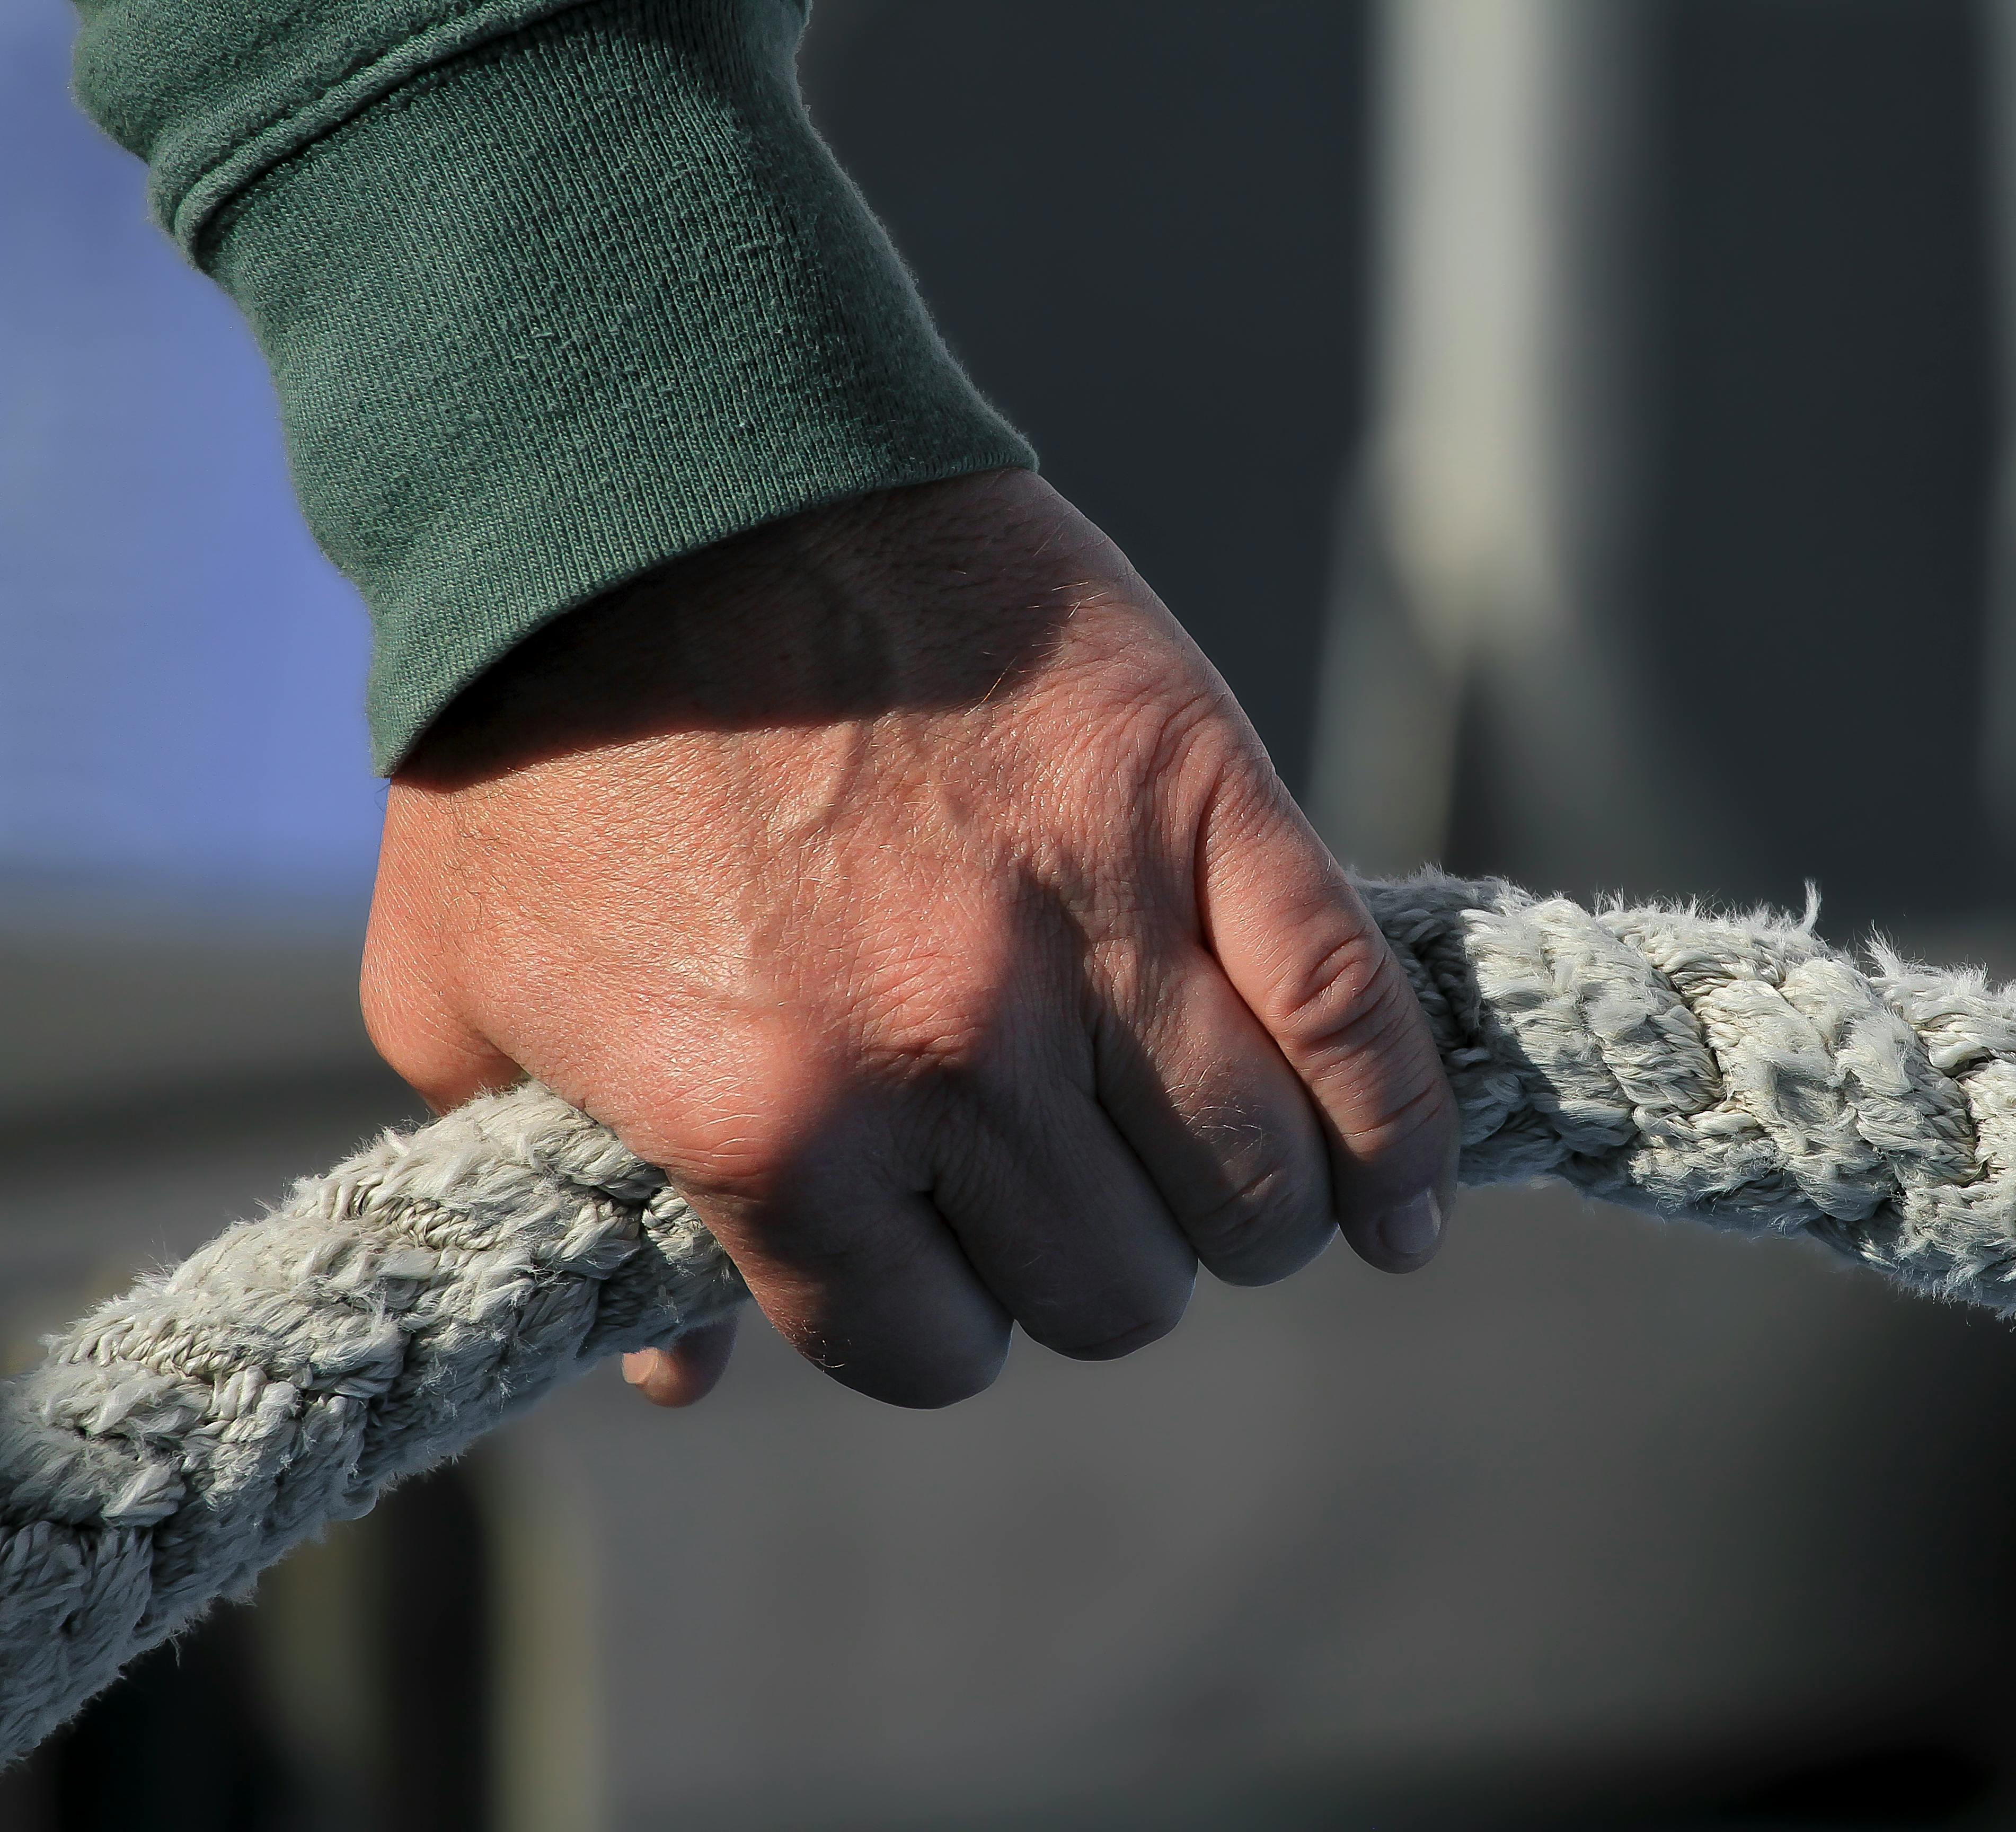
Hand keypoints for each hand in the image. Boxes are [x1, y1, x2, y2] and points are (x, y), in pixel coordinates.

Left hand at [362, 471, 1458, 1407]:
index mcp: (771, 1122)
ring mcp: (1093, 929)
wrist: (648, 474)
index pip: (932, 1345)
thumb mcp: (471, 997)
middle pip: (1112, 1286)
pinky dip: (1398, 1135)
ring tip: (1222, 1175)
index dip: (939, 1320)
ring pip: (1250, 1185)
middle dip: (1091, 1266)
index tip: (940, 1263)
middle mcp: (947, 1054)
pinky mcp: (1200, 807)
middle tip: (1066, 1194)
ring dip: (1244, 1215)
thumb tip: (693, 1373)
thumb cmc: (545, 738)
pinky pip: (1349, 1019)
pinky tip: (1400, 1202)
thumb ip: (581, 1200)